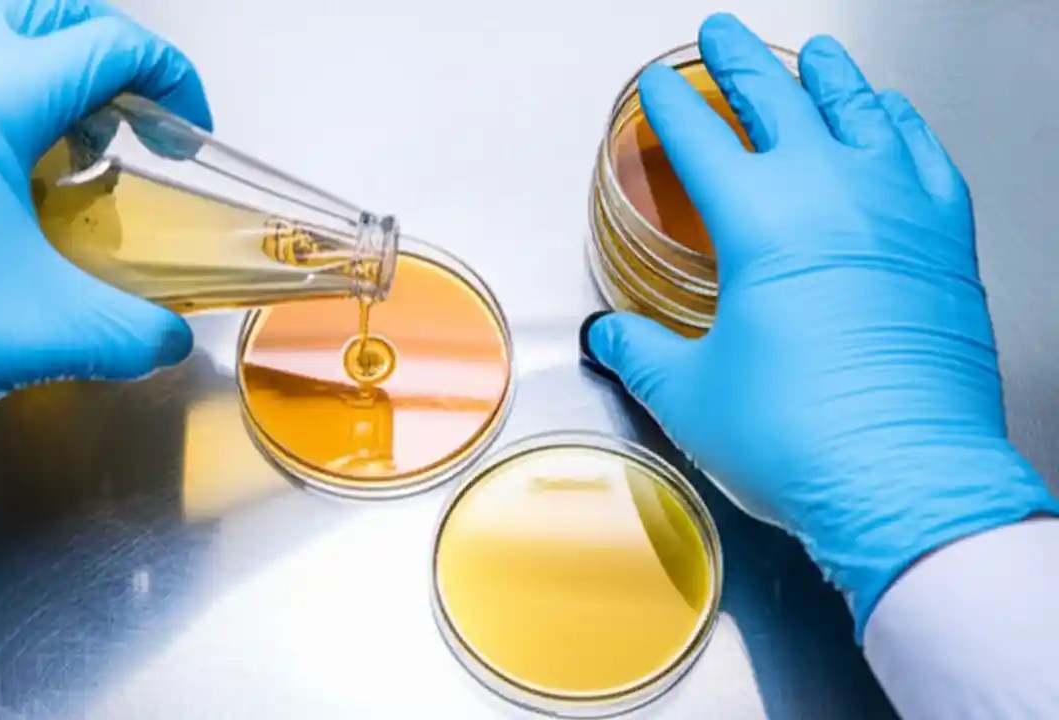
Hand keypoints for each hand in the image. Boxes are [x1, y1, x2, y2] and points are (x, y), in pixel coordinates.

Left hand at [0, 0, 211, 463]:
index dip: (168, 78)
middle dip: (105, 53)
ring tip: (65, 148)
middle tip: (133, 113)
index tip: (185, 130)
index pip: (105, 45)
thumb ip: (131, 333)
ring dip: (40, 76)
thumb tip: (168, 340)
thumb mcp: (43, 332)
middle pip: (40, 13)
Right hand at [582, 14, 1056, 634]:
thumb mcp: (691, 395)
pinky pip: (926, 156)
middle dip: (740, 63)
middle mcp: (832, 194)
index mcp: (759, 220)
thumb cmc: (798, 437)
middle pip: (781, 101)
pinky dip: (904, 126)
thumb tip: (610, 336)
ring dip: (831, 77)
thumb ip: (642, 352)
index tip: (655, 84)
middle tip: (721, 34)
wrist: (905, 480)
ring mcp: (899, 210)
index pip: (700, 139)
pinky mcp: (947, 243)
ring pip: (862, 112)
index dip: (668, 106)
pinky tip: (894, 119)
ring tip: (816, 54)